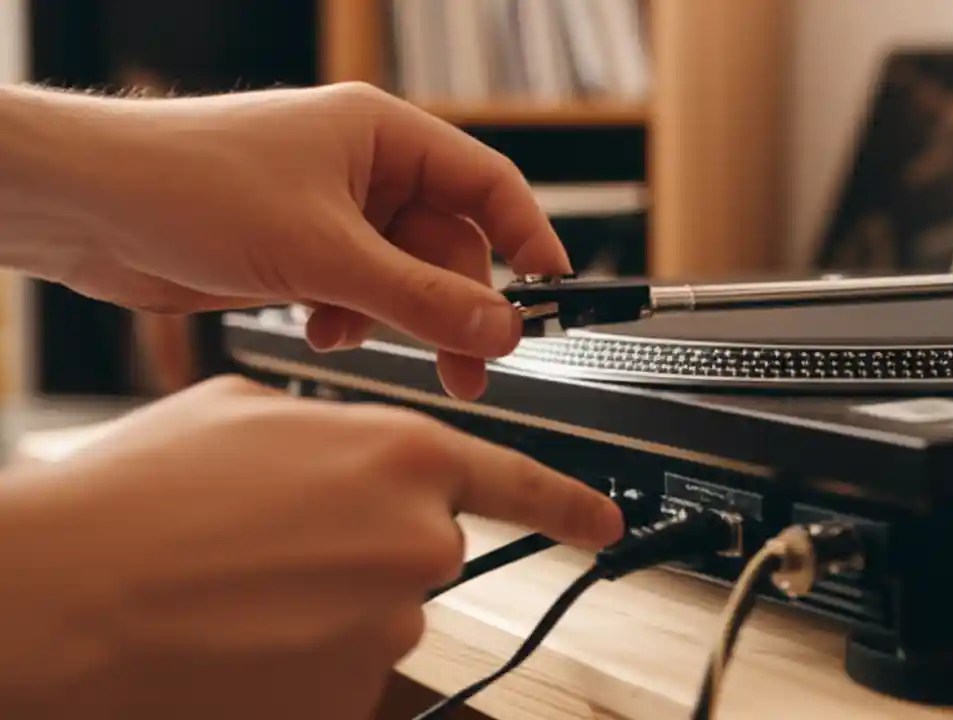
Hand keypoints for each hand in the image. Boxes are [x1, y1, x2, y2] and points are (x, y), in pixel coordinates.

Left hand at [0, 82, 567, 399]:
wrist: (86, 210)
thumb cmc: (185, 183)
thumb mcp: (324, 252)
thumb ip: (420, 297)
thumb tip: (498, 328)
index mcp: (382, 137)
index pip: (487, 184)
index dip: (527, 237)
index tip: (550, 291)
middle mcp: (363, 171)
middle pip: (448, 245)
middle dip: (455, 307)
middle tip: (471, 364)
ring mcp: (331, 213)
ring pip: (403, 278)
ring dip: (395, 319)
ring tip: (367, 344)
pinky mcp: (299, 252)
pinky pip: (358, 294)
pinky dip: (350, 320)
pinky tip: (320, 330)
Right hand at [0, 375, 621, 719]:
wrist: (70, 592)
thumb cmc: (144, 495)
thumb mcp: (249, 410)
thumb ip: (334, 428)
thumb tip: (349, 450)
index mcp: (403, 457)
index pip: (522, 483)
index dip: (572, 505)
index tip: (606, 523)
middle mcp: (416, 542)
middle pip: (427, 547)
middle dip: (371, 543)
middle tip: (284, 537)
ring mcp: (388, 626)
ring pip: (381, 609)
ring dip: (331, 600)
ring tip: (247, 580)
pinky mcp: (352, 696)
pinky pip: (347, 666)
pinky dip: (309, 654)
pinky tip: (248, 629)